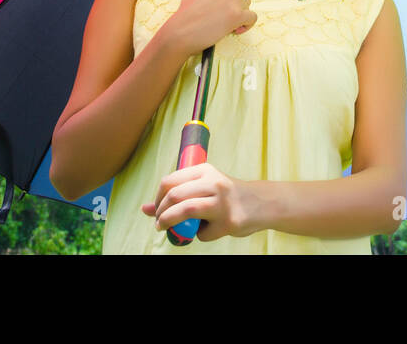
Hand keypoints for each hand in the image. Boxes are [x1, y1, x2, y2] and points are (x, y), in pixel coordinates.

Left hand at [141, 162, 258, 240]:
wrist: (261, 203)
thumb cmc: (227, 196)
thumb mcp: (204, 187)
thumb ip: (178, 194)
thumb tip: (144, 209)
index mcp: (205, 170)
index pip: (169, 181)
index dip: (157, 198)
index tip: (156, 209)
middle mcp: (213, 183)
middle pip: (174, 195)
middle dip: (160, 212)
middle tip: (159, 223)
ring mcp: (221, 202)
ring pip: (185, 211)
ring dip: (169, 222)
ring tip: (165, 228)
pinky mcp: (228, 222)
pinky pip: (203, 233)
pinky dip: (199, 236)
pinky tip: (208, 231)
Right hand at [162, 0, 257, 58]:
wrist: (180, 31)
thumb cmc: (186, 14)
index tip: (228, 4)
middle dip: (238, 5)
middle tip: (225, 16)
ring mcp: (234, 0)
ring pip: (248, 6)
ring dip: (241, 15)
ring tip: (227, 24)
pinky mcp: (238, 15)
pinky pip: (252, 18)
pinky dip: (247, 25)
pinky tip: (235, 30)